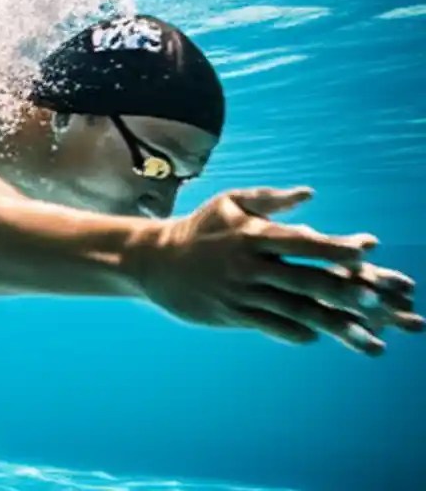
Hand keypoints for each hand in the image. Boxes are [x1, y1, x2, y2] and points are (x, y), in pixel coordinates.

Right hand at [139, 187, 421, 354]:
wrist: (153, 260)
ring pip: (293, 309)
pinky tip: (316, 334)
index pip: (301, 242)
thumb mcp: (230, 203)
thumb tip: (310, 195)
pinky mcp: (231, 314)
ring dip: (330, 320)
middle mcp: (249, 266)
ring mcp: (240, 293)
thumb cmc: (198, 228)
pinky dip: (297, 331)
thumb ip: (271, 199)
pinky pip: (271, 326)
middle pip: (304, 279)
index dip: (334, 247)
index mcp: (252, 236)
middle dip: (342, 289)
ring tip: (361, 331)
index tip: (366, 250)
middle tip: (376, 299)